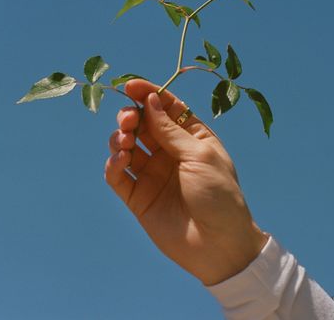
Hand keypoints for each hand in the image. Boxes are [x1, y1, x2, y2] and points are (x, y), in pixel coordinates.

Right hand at [105, 79, 266, 285]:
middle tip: (128, 119)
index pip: (166, 107)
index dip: (148, 93)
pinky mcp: (138, 198)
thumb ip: (171, 131)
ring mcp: (152, 174)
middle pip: (142, 123)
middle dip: (131, 115)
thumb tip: (150, 101)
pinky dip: (113, 164)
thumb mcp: (200, 156)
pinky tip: (120, 160)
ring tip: (125, 141)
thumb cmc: (219, 196)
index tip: (130, 86)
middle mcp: (169, 152)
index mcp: (191, 136)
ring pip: (126, 145)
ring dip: (120, 137)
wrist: (220, 246)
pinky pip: (118, 175)